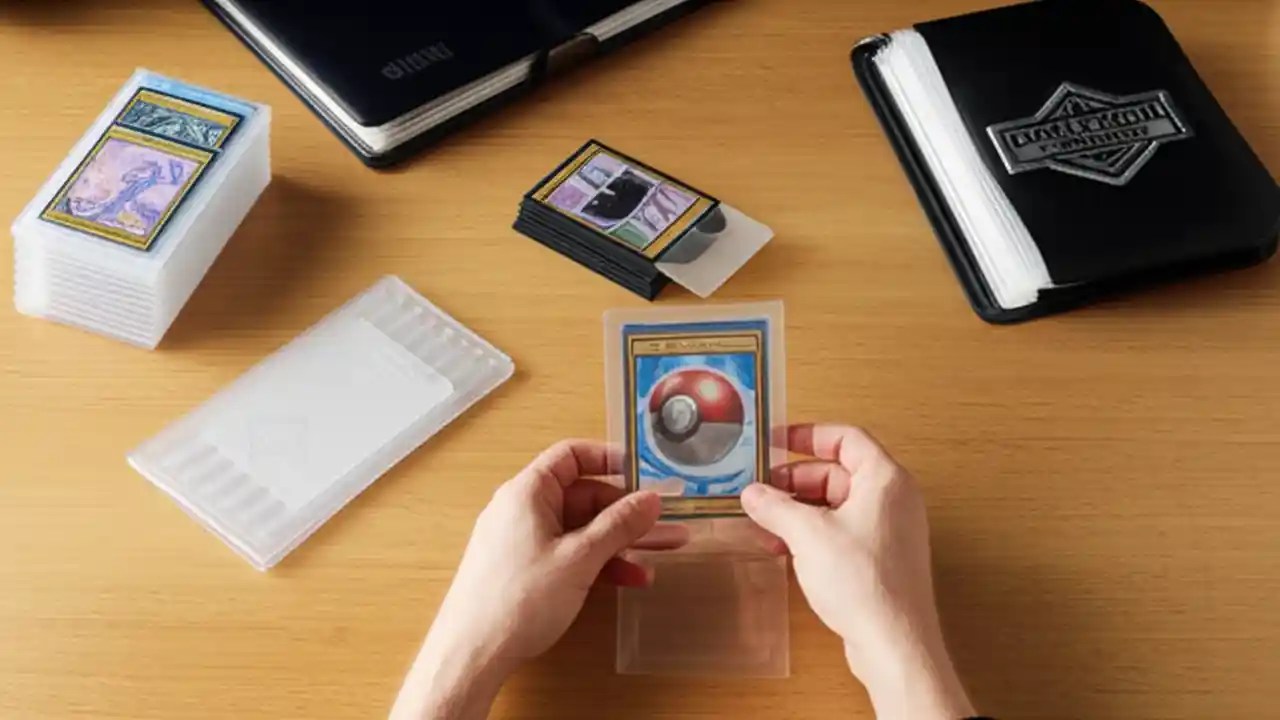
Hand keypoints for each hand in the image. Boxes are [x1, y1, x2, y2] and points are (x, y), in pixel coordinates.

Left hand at [391, 440, 686, 719]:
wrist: (472, 653)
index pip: (570, 456)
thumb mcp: (579, 558)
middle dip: (627, 510)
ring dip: (621, 540)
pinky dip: (599, 562)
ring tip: (666, 550)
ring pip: (581, 529)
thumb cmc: (520, 598)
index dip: (608, 458)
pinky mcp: (525, 569)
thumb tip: (652, 498)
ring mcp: (523, 540)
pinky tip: (632, 579)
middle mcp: (523, 509)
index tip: (644, 472)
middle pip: (583, 496)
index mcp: (528, 493)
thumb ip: (618, 525)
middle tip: (667, 521)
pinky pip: (569, 553)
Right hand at [741, 424, 974, 719]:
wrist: (893, 642)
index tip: (774, 441)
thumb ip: (775, 507)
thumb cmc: (862, 580)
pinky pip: (842, 532)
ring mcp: (889, 531)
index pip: (846, 438)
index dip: (808, 436)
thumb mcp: (807, 535)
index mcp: (885, 479)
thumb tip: (751, 493)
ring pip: (836, 505)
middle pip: (838, 473)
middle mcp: (893, 499)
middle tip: (760, 491)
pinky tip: (783, 548)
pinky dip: (812, 533)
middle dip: (794, 481)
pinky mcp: (881, 559)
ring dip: (798, 511)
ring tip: (764, 523)